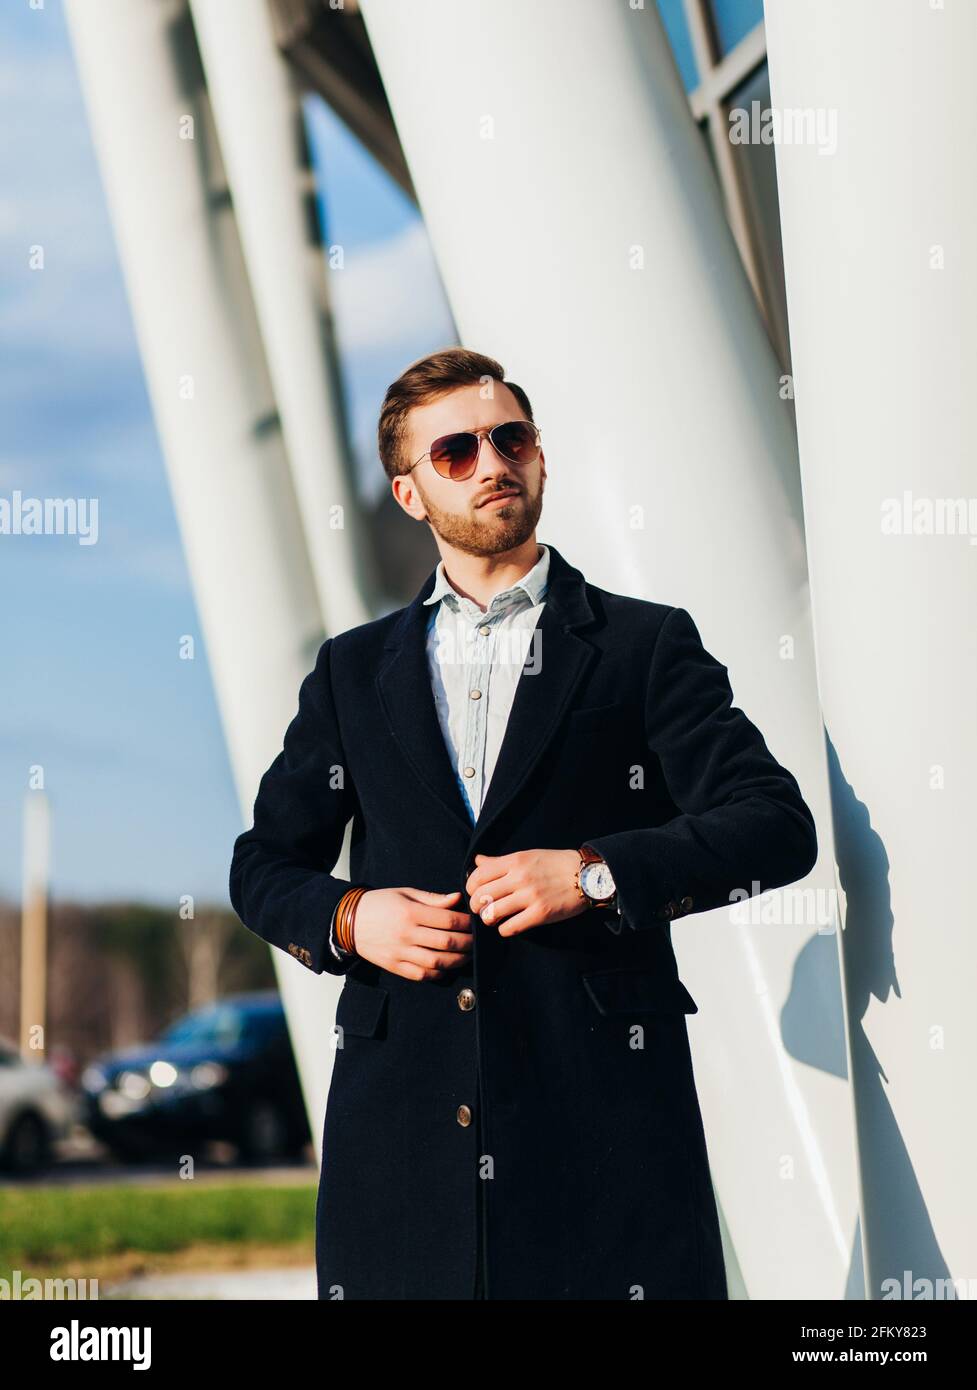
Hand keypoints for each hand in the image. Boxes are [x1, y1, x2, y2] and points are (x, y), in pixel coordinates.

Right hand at [349, 887, 472, 980]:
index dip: (466, 923)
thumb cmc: (380, 904)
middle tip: (476, 941)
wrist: (349, 921)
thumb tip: (457, 899)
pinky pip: (421, 974)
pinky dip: (438, 973)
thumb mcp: (405, 893)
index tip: (473, 923)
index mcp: (410, 912)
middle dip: (467, 943)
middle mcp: (406, 934)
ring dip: (457, 960)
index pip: (448, 919)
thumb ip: (433, 899)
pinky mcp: (394, 966)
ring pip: (437, 962)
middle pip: (446, 942)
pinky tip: (446, 967)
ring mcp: (400, 952)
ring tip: (466, 955)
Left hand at [465, 849, 586, 936]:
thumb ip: (500, 861)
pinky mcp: (540, 914)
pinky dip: (504, 930)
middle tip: (484, 908)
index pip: (477, 876)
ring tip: (495, 918)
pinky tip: (510, 925)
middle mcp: (519, 877)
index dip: (470, 888)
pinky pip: (509, 927)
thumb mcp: (526, 856)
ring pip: (491, 914)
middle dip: (476, 906)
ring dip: (489, 919)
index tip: (476, 893)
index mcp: (514, 861)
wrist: (586, 875)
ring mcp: (530, 896)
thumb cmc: (555, 864)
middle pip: (479, 896)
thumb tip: (477, 862)